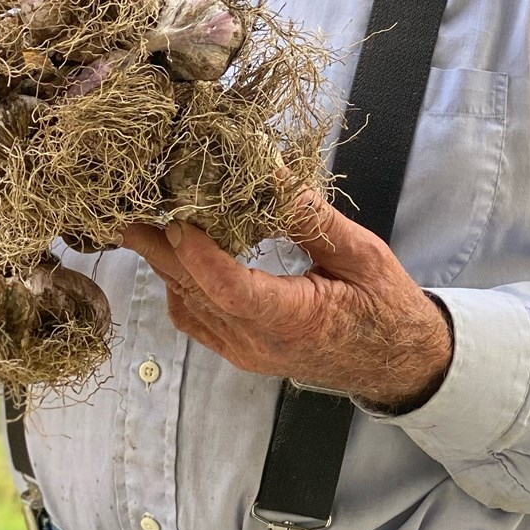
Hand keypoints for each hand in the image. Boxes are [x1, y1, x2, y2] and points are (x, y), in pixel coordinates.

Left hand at [120, 192, 453, 410]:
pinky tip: (175, 255)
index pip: (231, 290)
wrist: (397, 362)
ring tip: (148, 222)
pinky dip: (178, 285)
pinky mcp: (239, 351)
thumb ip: (309, 216)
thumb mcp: (359, 253)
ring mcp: (245, 352)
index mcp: (296, 320)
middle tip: (133, 210)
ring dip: (166, 266)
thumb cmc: (384, 305)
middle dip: (161, 251)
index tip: (175, 218)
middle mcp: (260, 344)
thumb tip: (269, 166)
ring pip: (188, 306)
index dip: (198, 254)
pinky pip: (195, 320)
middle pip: (196, 294)